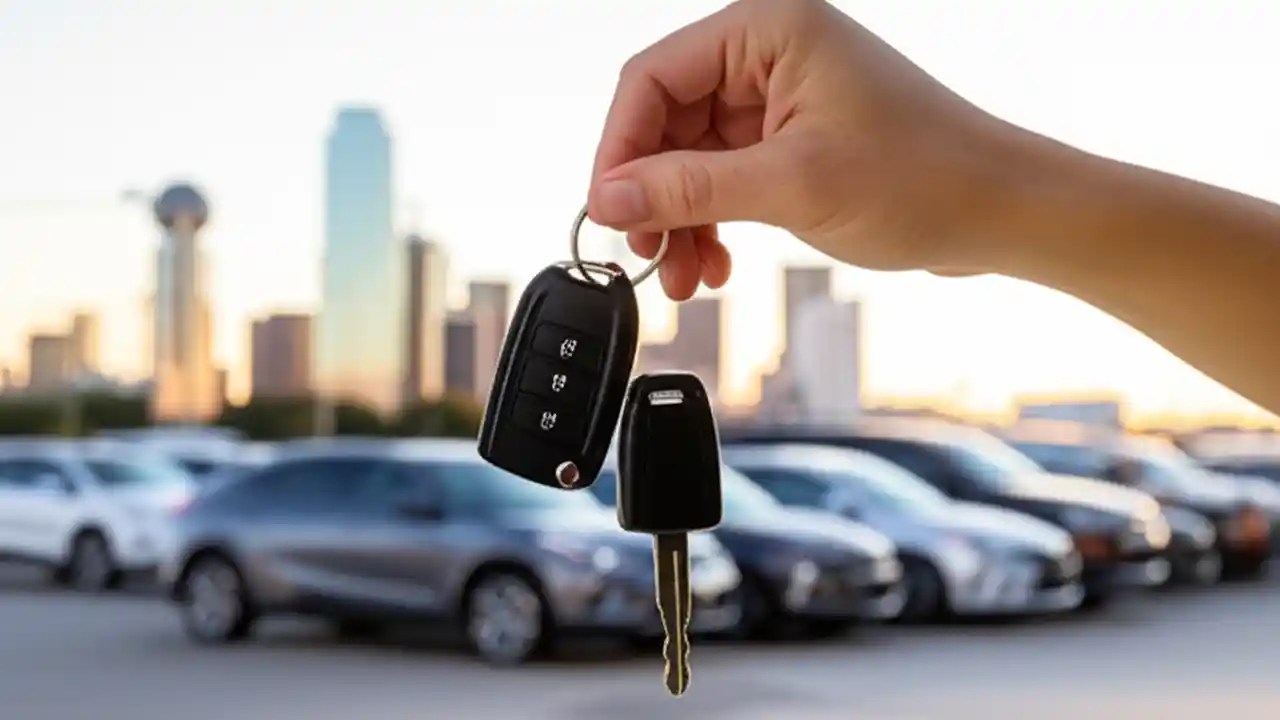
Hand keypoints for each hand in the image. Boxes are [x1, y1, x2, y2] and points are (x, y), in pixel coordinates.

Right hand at [588, 0, 1027, 299]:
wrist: (1000, 212)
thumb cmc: (924, 178)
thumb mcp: (790, 185)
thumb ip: (689, 189)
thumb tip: (609, 199)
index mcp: (768, 30)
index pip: (653, 78)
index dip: (620, 149)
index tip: (609, 211)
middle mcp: (768, 55)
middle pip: (665, 122)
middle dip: (653, 196)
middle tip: (647, 255)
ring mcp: (779, 99)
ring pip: (690, 159)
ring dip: (680, 220)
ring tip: (685, 277)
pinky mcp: (790, 141)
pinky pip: (723, 178)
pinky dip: (711, 223)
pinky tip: (715, 265)